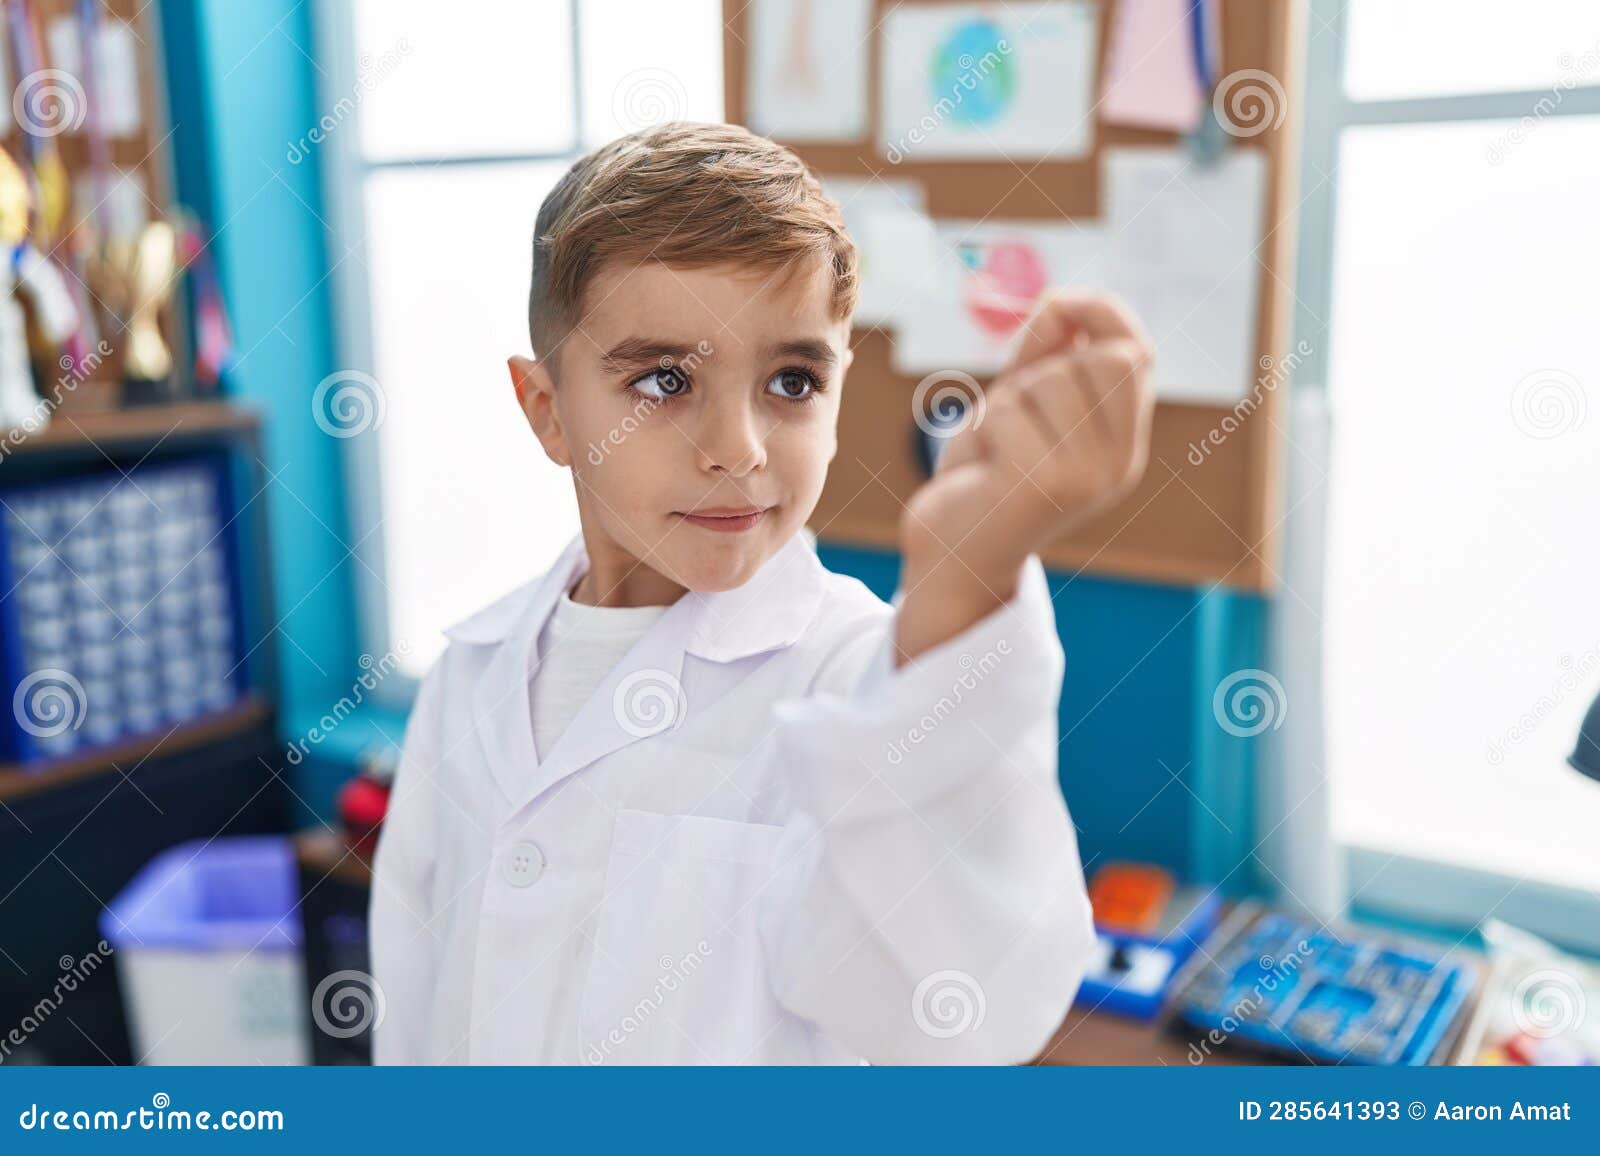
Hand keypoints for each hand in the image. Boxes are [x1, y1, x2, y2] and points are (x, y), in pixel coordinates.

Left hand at [893, 292, 1153, 660]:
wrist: (950, 560)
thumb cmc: (982, 480)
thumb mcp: (1019, 407)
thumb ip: (1045, 356)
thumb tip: (1064, 300)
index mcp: (1122, 447)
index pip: (1136, 355)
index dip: (1102, 315)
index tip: (1060, 304)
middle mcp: (1117, 466)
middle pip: (1101, 359)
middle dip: (1043, 369)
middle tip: (1013, 418)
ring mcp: (1086, 478)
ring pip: (1049, 382)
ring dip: (1005, 403)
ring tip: (994, 450)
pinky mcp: (1043, 486)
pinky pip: (1009, 412)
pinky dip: (982, 428)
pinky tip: (981, 470)